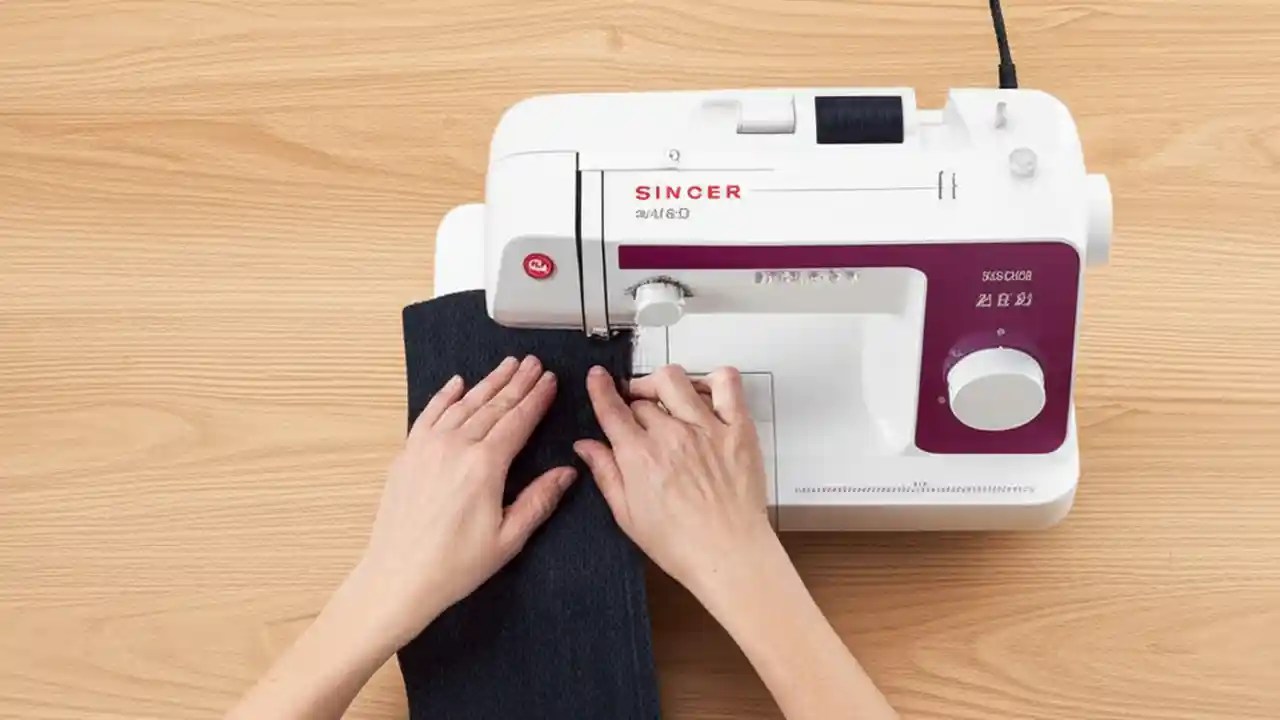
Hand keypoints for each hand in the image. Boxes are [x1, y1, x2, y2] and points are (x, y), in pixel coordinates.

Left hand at [349, 356, 576, 649]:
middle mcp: (456, 447)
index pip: (518, 421)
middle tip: (534, 363)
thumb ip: (539, 500)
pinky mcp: (408, 454)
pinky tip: (457, 383)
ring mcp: (427, 447)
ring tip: (507, 365)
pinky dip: (444, 396)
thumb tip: (567, 472)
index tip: (550, 380)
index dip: (537, 399)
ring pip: (464, 404)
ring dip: (488, 382)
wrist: (398, 577)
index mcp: (485, 466)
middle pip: (493, 405)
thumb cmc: (454, 565)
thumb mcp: (508, 539)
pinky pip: (429, 414)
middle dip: (517, 382)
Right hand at [575, 364, 772, 601]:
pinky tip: (704, 393)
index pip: (612, 408)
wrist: (729, 555)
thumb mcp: (627, 515)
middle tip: (637, 414)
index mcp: (639, 456)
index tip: (597, 378)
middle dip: (634, 402)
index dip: (600, 389)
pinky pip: (727, 384)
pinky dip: (713, 378)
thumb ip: (606, 474)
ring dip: (662, 383)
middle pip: (642, 398)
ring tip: (664, 397)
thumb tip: (585, 446)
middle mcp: (670, 435)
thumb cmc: (681, 544)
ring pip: (675, 380)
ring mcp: (706, 428)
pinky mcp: (738, 429)